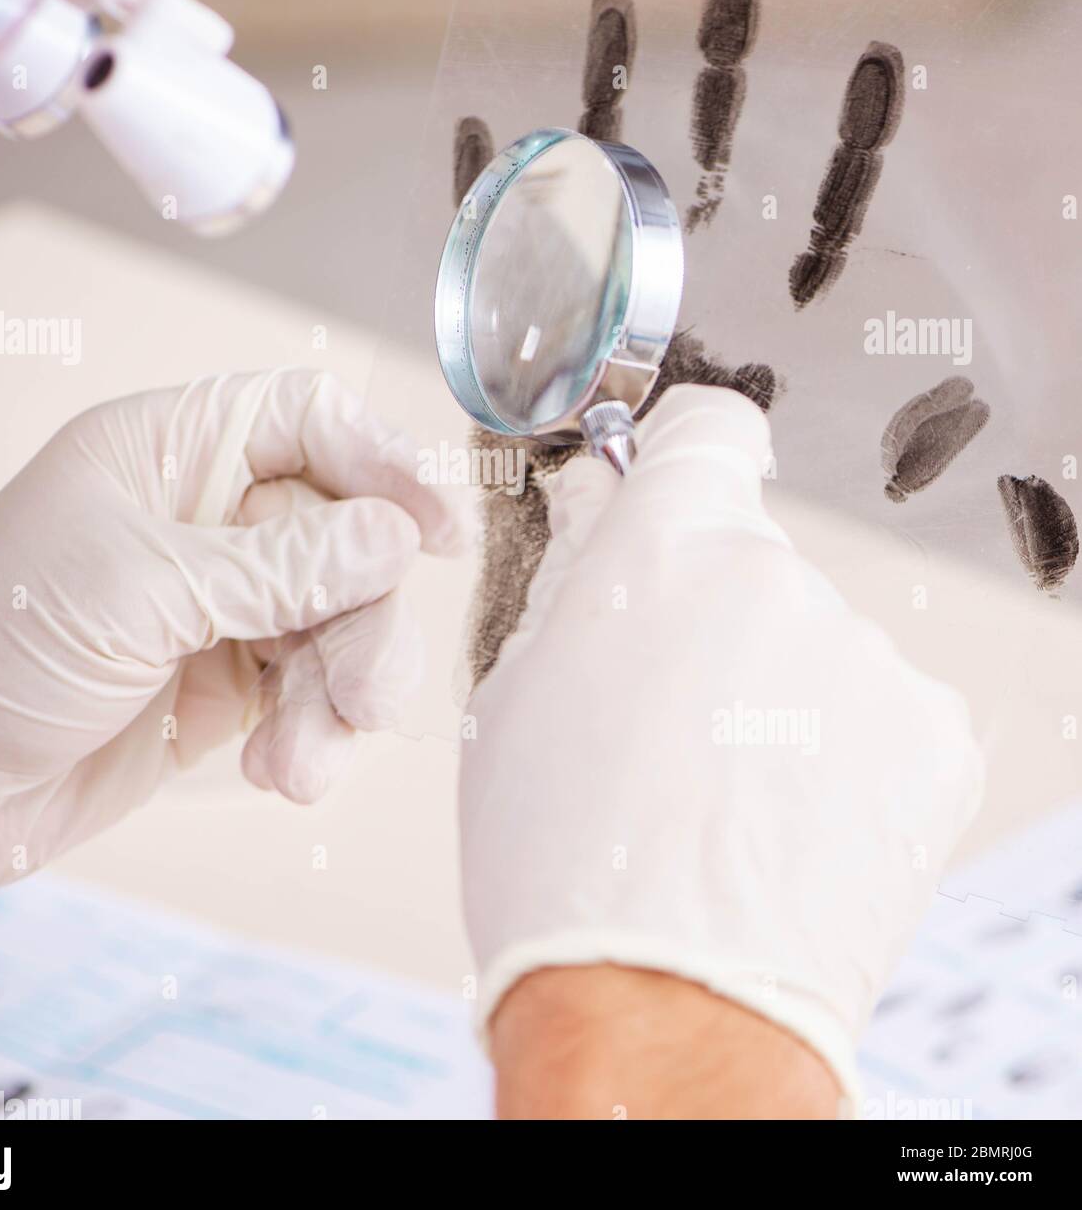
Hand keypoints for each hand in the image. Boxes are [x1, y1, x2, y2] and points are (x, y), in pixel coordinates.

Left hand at [0, 369, 468, 950]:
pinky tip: (279, 773)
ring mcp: (219, 604)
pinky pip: (311, 694)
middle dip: (365, 621)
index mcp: (172, 452)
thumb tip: (397, 540)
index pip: (309, 423)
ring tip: (307, 760)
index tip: (438, 533)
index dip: (384, 464)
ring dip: (340, 696)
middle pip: (346, 538)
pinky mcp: (224, 683)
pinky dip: (312, 736)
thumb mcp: (143, 590)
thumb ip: (283, 567)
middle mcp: (205, 518)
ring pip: (339, 625)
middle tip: (368, 696)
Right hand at [460, 384, 982, 1108]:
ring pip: (814, 644)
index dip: (685, 458)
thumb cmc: (564, 868)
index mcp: (667, 551)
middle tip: (665, 720)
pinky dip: (837, 751)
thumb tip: (605, 496)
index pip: (710, 430)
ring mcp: (868, 659)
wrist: (662, 1016)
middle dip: (713, 616)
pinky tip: (784, 822)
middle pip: (755, 561)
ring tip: (720, 795)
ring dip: (776, 693)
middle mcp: (782, 579)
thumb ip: (573, 570)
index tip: (679, 488)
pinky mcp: (932, 738)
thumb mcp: (514, 694)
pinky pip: (874, 710)